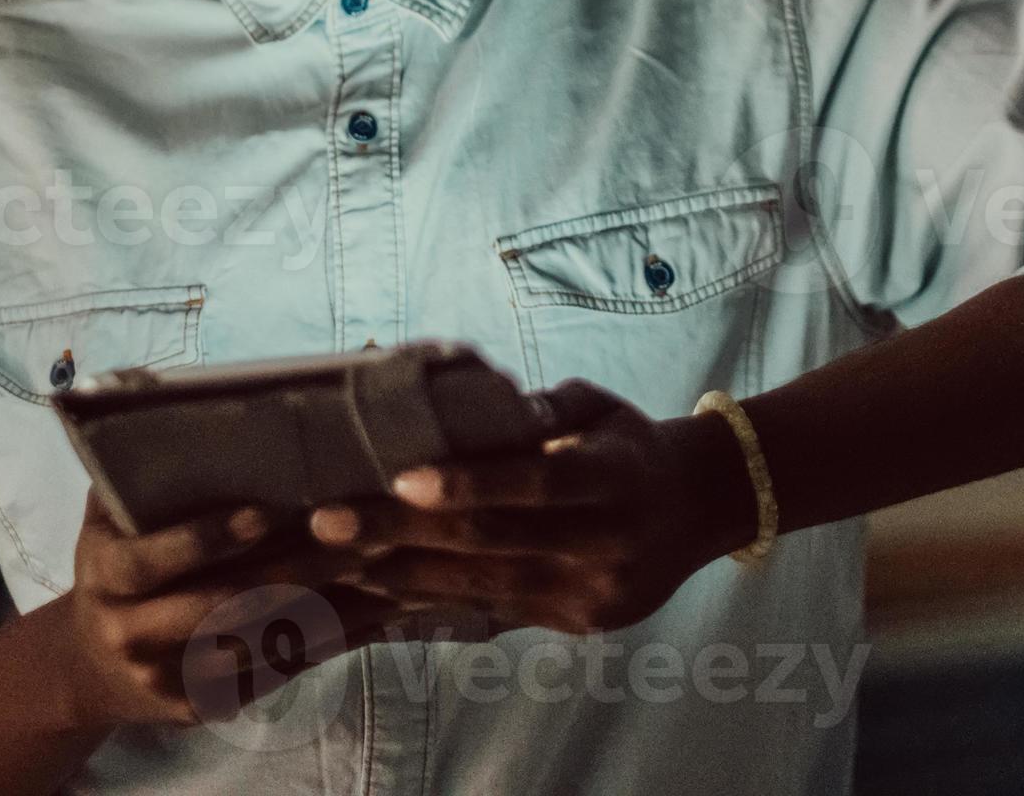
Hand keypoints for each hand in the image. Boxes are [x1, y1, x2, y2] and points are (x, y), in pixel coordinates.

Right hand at [58, 488, 403, 727]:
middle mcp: (129, 632)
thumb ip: (136, 468)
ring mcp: (167, 676)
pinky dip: (329, 640)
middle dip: (295, 567)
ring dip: (326, 605)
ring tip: (384, 564)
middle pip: (220, 603)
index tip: (265, 511)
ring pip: (258, 641)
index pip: (153, 559)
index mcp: (106, 575)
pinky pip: (275, 672)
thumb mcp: (110, 516)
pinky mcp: (205, 705)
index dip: (207, 537)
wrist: (92, 667)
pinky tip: (379, 610)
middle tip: (361, 530)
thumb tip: (156, 386)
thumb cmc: (118, 562)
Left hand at [307, 380, 759, 636]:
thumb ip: (546, 408)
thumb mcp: (603, 407)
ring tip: (326, 564)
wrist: (699, 509)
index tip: (402, 479)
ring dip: (394, 576)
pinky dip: (425, 604)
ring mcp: (588, 595)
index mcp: (616, 477)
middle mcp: (605, 543)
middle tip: (324, 523)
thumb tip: (475, 399)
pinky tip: (371, 596)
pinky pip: (488, 615)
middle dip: (401, 535)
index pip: (539, 483)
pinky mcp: (571, 624)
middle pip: (492, 543)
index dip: (471, 484)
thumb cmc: (630, 443)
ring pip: (479, 589)